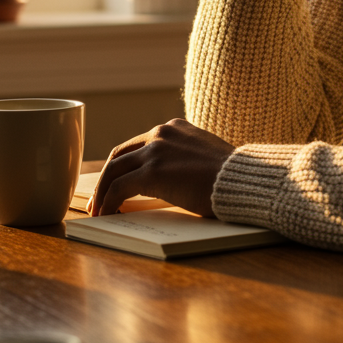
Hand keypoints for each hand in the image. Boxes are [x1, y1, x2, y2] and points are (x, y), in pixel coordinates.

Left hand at [88, 118, 234, 216]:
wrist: (244, 180)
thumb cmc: (232, 177)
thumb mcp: (205, 158)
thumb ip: (184, 159)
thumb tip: (172, 180)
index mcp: (174, 128)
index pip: (138, 145)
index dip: (124, 165)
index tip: (117, 182)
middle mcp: (161, 133)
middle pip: (120, 155)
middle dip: (106, 178)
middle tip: (99, 198)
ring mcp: (155, 151)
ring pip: (114, 170)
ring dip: (103, 192)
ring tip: (98, 211)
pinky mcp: (152, 172)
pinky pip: (119, 188)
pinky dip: (108, 201)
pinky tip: (108, 214)